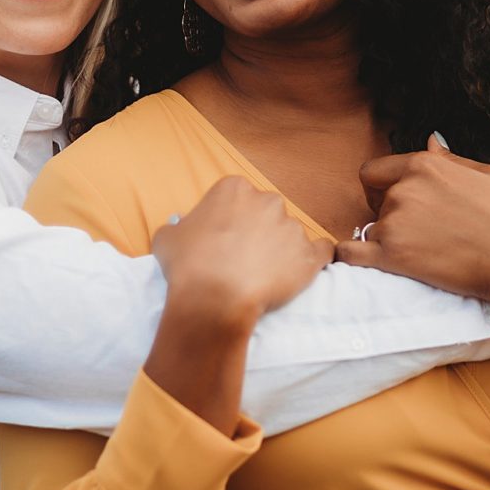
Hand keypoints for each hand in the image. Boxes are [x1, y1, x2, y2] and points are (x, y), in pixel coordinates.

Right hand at [151, 176, 331, 325]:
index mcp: (234, 188)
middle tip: (243, 258)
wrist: (213, 301)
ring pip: (289, 234)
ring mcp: (292, 227)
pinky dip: (314, 259)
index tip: (224, 241)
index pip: (238, 199)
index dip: (231, 221)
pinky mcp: (309, 255)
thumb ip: (180, 226)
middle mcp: (268, 200)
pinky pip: (321, 251)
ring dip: (280, 250)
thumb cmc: (188, 266)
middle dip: (258, 232)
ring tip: (263, 276)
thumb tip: (182, 228)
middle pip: (266, 213)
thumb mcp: (167, 238)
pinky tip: (301, 271)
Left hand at [335, 135, 489, 304]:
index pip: (374, 171)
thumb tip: (430, 141)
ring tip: (423, 254)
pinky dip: (352, 258)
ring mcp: (395, 223)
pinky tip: (365, 262)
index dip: (382, 188)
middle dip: (389, 214)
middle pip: (374, 201)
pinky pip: (350, 254)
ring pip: (370, 229)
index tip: (399, 205)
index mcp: (424, 165)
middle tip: (421, 232)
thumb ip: (450, 159)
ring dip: (387, 241)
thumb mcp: (487, 174)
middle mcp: (404, 189)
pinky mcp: (393, 257)